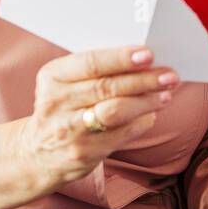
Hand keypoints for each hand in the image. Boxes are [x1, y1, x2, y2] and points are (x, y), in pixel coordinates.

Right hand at [17, 46, 178, 190]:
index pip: (91, 63)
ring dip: (146, 101)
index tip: (149, 54)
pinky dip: (141, 122)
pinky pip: (121, 134)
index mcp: (53, 77)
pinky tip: (152, 113)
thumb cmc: (62, 108)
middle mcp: (57, 103)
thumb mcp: (65, 83)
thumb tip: (143, 60)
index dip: (122, 58)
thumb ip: (96, 71)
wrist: (37, 153)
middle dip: (144, 80)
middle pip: (108, 87)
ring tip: (166, 93)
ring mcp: (70, 130)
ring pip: (116, 111)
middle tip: (170, 75)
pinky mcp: (84, 153)